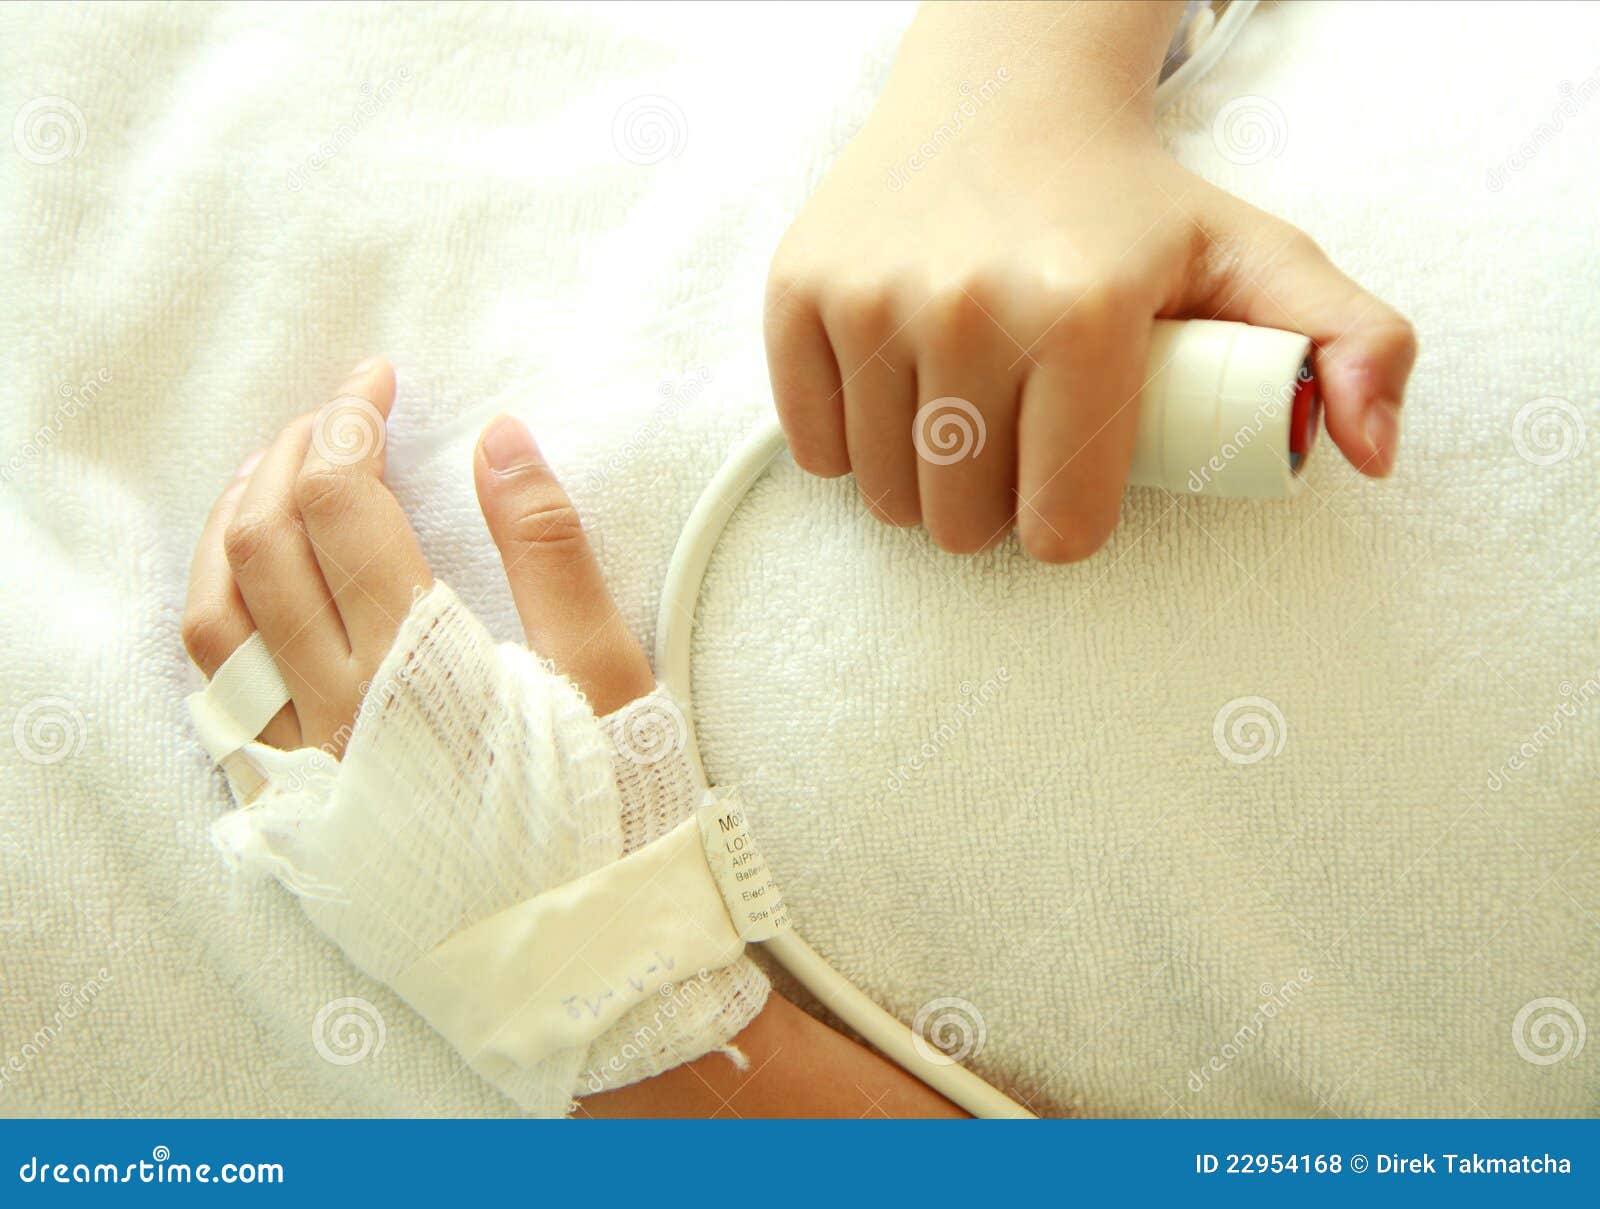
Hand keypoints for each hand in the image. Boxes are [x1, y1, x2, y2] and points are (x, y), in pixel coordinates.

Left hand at [182, 359, 961, 1116]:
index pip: (341, 504)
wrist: (589, 968)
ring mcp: (303, 770)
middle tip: (336, 416)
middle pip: (260, 545)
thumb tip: (499, 436)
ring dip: (228, 531)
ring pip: (211, 625)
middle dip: (287, 454)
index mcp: (417, 667)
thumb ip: (549, 549)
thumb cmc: (616, 820)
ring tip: (272, 483)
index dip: (349, 421)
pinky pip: (213, 706)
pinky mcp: (296, 816)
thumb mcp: (608, 674)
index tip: (380, 382)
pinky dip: (216, 627)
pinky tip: (247, 602)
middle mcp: (336, 714)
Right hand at [764, 2, 1416, 561]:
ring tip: (960, 433)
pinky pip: (815, 448)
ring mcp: (869, 298)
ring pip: (886, 497)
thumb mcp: (1256, 257)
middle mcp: (965, 305)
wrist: (1002, 96)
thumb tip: (1375, 456)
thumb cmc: (1129, 199)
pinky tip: (893, 406)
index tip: (1074, 489)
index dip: (1070, 525)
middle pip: (965, 520)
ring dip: (922, 493)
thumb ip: (1352, 343)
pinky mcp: (797, 293)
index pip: (1061, 521)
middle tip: (1016, 458)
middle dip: (994, 516)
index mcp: (1084, 311)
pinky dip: (850, 451)